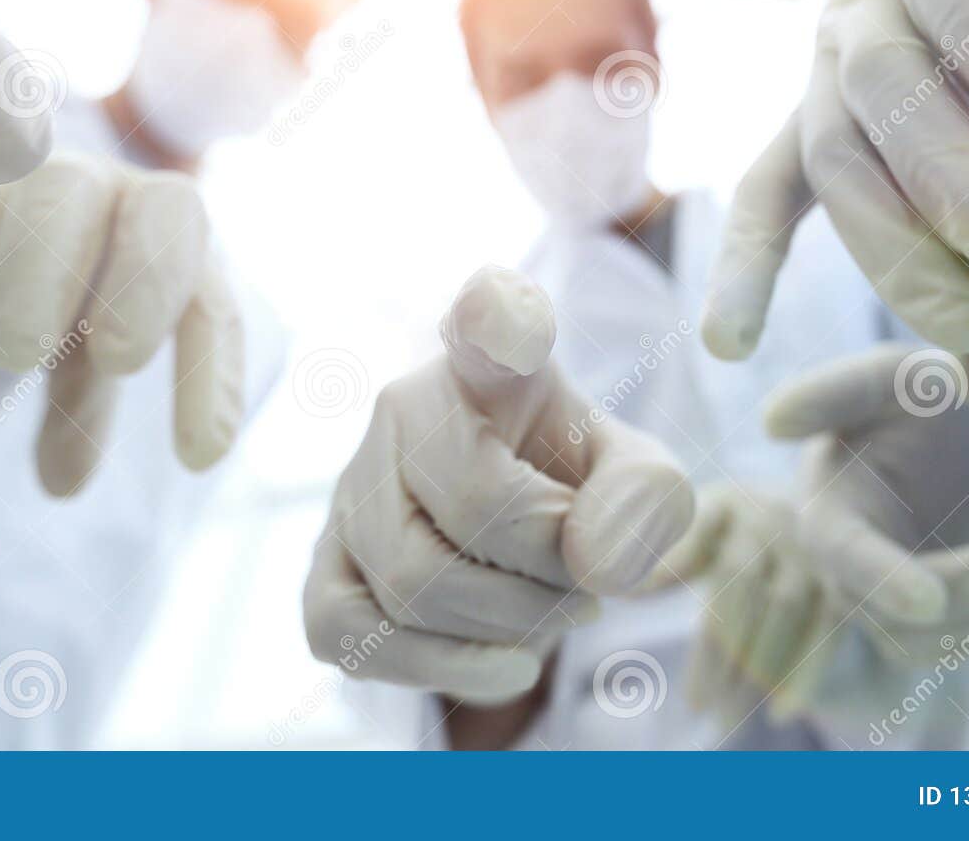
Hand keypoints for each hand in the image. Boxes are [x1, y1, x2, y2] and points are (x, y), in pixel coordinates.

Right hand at [0, 153, 243, 495]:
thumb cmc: (60, 295)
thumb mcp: (81, 358)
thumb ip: (81, 408)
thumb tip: (62, 484)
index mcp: (175, 240)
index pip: (214, 302)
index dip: (214, 378)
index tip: (197, 459)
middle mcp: (120, 189)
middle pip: (162, 213)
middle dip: (144, 290)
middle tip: (116, 366)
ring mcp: (42, 171)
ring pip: (60, 194)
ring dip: (38, 281)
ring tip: (6, 359)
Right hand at [302, 265, 694, 702]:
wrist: (518, 535)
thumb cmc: (576, 489)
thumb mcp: (638, 480)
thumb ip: (643, 499)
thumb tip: (590, 559)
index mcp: (491, 369)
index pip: (487, 326)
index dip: (494, 316)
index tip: (503, 300)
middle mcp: (403, 409)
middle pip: (472, 508)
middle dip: (551, 575)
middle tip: (590, 588)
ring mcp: (351, 487)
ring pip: (409, 581)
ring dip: (507, 628)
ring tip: (555, 618)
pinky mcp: (325, 564)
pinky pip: (348, 630)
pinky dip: (436, 667)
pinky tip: (505, 665)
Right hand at [660, 344, 968, 721]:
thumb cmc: (932, 394)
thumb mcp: (895, 376)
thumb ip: (838, 391)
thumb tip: (770, 420)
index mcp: (827, 499)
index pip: (838, 552)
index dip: (878, 579)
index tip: (930, 601)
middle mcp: (838, 558)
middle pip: (884, 611)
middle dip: (962, 593)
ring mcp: (873, 594)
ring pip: (918, 642)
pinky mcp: (909, 618)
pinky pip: (948, 645)